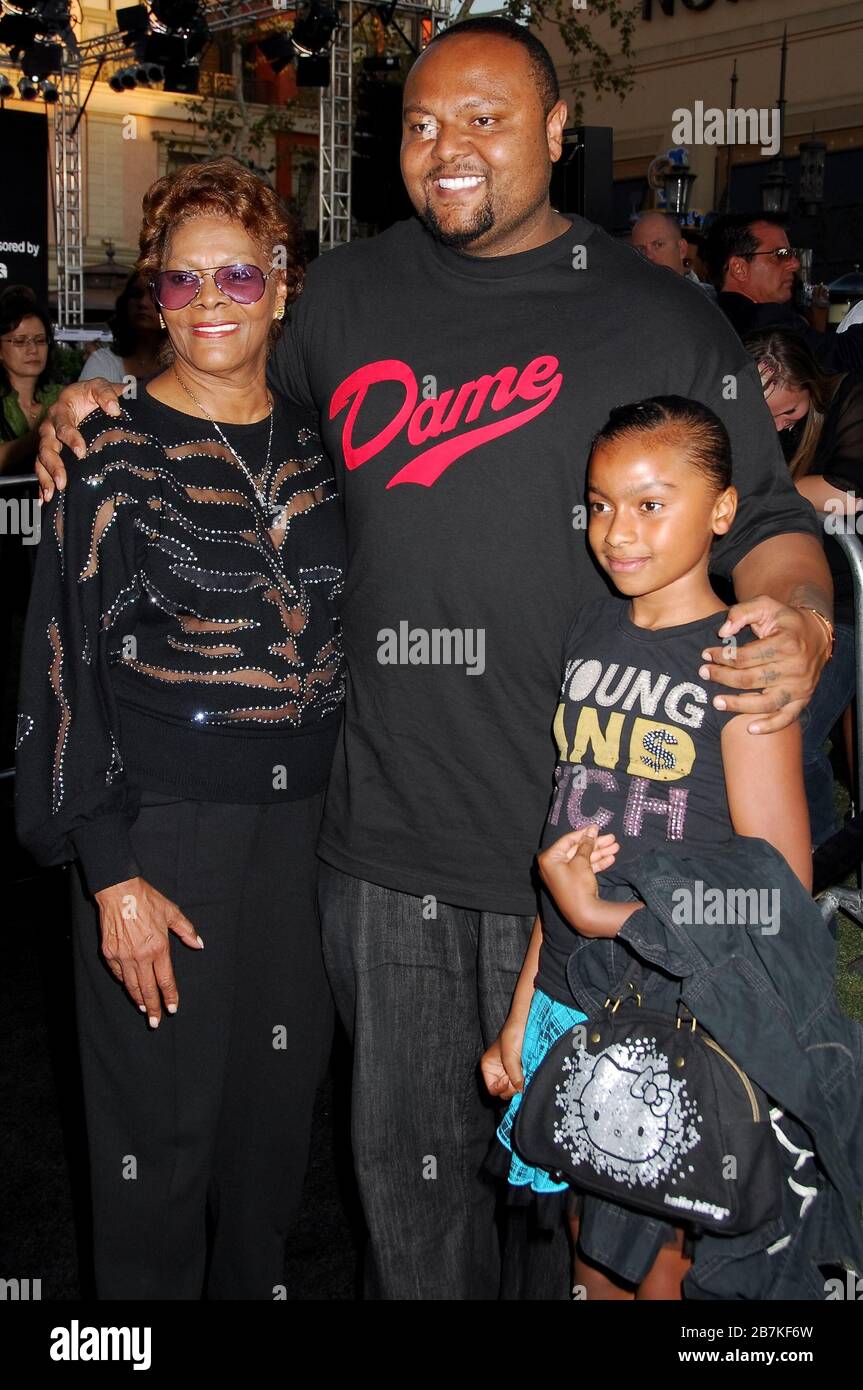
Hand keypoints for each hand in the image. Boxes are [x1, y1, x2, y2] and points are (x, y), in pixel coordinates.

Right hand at [36, 378, 122, 500]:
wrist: (87, 400)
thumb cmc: (93, 395)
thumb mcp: (100, 386)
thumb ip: (107, 393)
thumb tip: (115, 409)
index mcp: (61, 409)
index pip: (62, 424)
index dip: (70, 438)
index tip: (81, 452)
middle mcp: (50, 426)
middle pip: (46, 447)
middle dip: (54, 465)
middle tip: (63, 482)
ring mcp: (49, 441)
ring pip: (41, 461)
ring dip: (45, 478)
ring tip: (52, 494)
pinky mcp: (51, 453)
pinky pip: (42, 469)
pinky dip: (42, 484)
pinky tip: (45, 499)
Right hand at [94, 875, 203, 1027]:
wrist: (119, 891)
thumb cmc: (147, 900)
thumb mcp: (172, 912)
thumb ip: (187, 931)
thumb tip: (199, 944)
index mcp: (159, 947)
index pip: (166, 980)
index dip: (170, 996)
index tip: (172, 1009)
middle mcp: (141, 956)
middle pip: (148, 989)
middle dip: (153, 1007)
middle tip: (156, 1022)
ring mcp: (123, 956)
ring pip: (132, 985)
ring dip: (138, 999)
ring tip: (144, 1009)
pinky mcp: (109, 953)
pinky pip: (118, 974)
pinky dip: (125, 983)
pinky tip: (130, 987)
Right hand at [481, 1014, 529, 1100]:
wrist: (526, 1022)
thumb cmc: (513, 1033)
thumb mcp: (510, 1056)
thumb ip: (514, 1075)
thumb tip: (520, 1090)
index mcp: (488, 1067)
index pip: (493, 1090)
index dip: (502, 1088)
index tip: (509, 1080)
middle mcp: (498, 1071)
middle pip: (504, 1091)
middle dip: (513, 1085)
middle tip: (519, 1073)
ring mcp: (510, 1070)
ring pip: (515, 1087)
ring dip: (521, 1081)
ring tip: (524, 1068)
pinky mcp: (521, 1069)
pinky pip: (523, 1080)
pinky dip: (526, 1078)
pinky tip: (528, 1069)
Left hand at [537, 826, 629, 937]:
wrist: (583, 915)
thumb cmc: (577, 885)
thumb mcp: (581, 862)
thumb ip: (586, 845)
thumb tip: (591, 830)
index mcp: (549, 859)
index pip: (567, 840)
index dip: (583, 833)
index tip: (596, 827)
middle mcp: (553, 866)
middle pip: (577, 849)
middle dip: (596, 844)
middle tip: (611, 837)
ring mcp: (563, 875)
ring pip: (583, 859)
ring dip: (599, 853)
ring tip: (616, 847)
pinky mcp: (573, 882)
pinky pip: (584, 869)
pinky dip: (597, 864)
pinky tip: (611, 858)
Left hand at [698, 597, 830, 733]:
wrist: (817, 634)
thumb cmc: (785, 620)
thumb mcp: (765, 605)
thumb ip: (741, 612)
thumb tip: (722, 631)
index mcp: (786, 643)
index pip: (746, 656)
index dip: (722, 656)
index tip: (706, 654)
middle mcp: (795, 668)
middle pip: (750, 679)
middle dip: (722, 677)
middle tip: (704, 673)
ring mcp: (800, 686)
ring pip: (765, 702)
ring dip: (738, 705)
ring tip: (716, 702)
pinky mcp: (803, 699)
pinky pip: (786, 718)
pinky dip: (770, 726)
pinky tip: (750, 729)